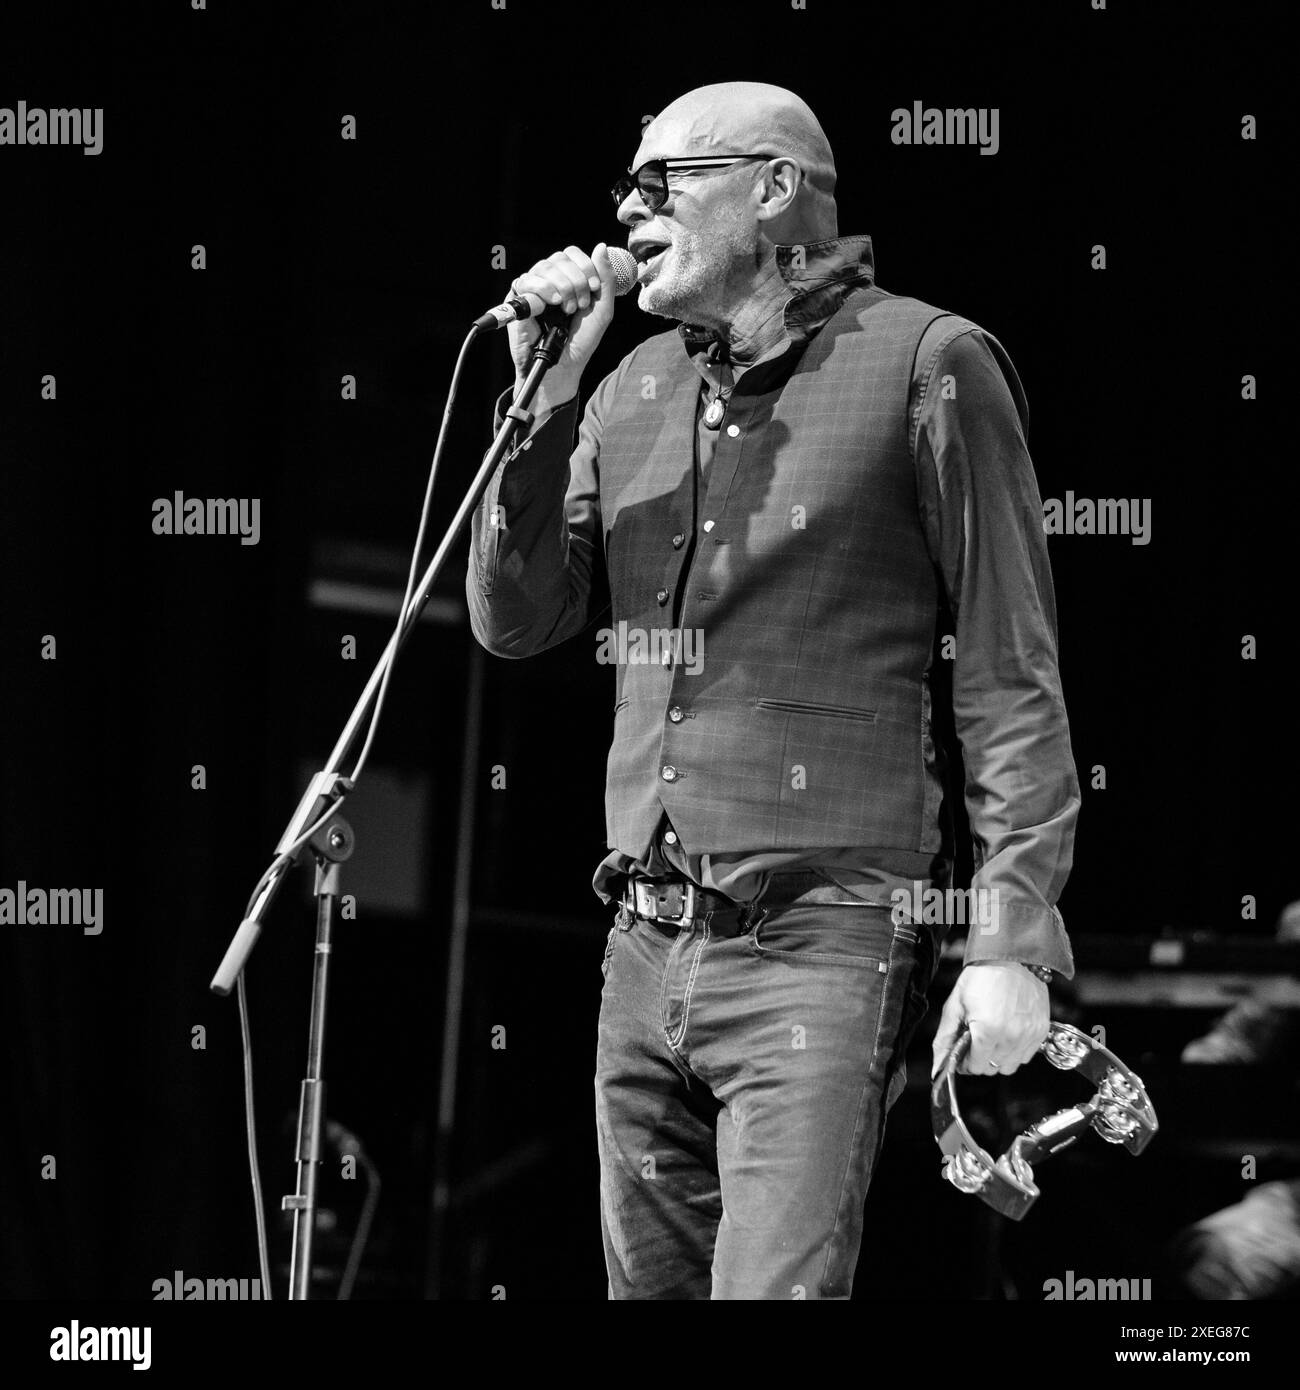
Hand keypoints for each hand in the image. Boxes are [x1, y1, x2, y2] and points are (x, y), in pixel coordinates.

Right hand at [506, 242, 618, 409]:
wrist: (562, 367)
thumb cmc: (580, 343)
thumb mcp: (602, 310)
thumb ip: (605, 280)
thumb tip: (601, 246)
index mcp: (568, 280)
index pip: (572, 254)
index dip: (585, 266)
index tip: (593, 288)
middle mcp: (550, 281)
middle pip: (560, 257)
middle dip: (576, 280)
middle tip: (578, 305)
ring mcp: (534, 289)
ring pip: (544, 266)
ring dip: (562, 286)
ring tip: (565, 309)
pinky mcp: (518, 300)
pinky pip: (526, 280)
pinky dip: (543, 289)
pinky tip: (552, 304)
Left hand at [931, 962, 1048, 1078]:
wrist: (1010, 957)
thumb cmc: (981, 977)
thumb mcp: (955, 1005)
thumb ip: (944, 1039)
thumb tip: (936, 1067)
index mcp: (987, 1031)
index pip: (976, 1067)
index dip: (965, 1062)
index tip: (962, 1053)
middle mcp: (1011, 1037)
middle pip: (992, 1068)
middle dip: (980, 1059)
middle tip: (975, 1041)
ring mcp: (1029, 1035)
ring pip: (1010, 1065)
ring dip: (998, 1057)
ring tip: (991, 1036)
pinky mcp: (1041, 1030)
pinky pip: (1027, 1055)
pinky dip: (1016, 1050)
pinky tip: (1007, 1033)